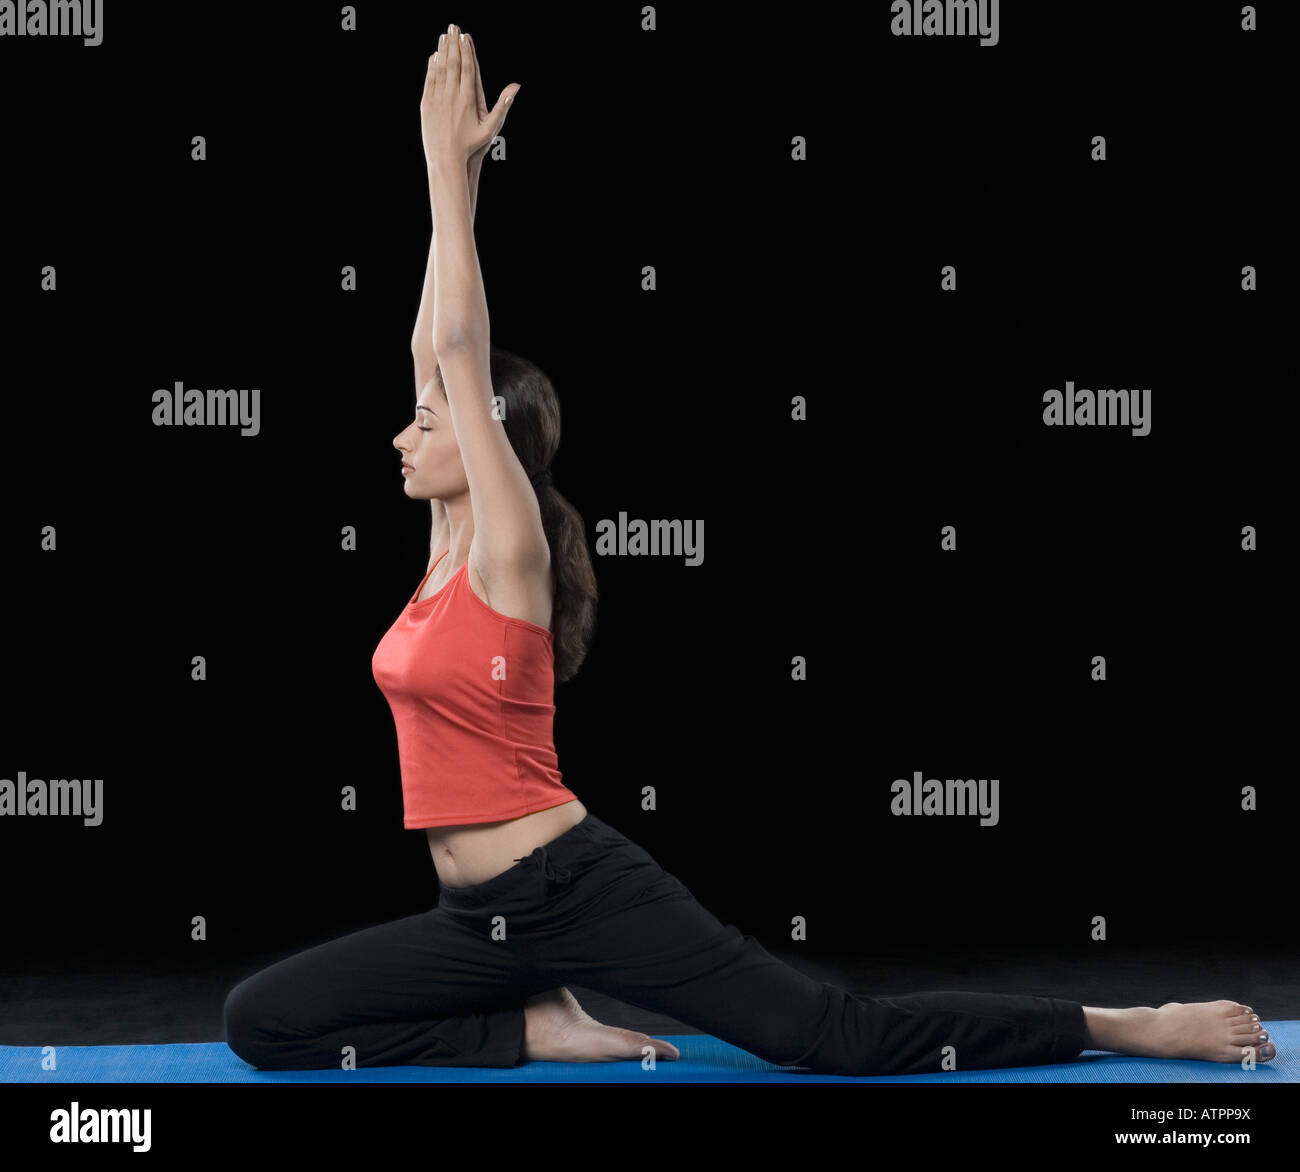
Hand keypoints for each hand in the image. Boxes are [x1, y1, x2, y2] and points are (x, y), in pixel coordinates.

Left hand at [420, 23, 518, 167]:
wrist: (445, 159)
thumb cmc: (471, 146)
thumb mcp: (490, 129)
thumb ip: (503, 106)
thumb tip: (516, 88)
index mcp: (467, 99)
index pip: (467, 68)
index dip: (466, 50)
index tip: (465, 37)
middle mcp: (451, 95)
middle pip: (452, 63)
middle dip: (453, 44)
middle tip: (453, 28)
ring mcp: (437, 98)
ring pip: (439, 69)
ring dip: (442, 51)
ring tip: (444, 37)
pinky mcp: (426, 104)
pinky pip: (430, 80)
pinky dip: (432, 66)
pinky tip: (434, 57)